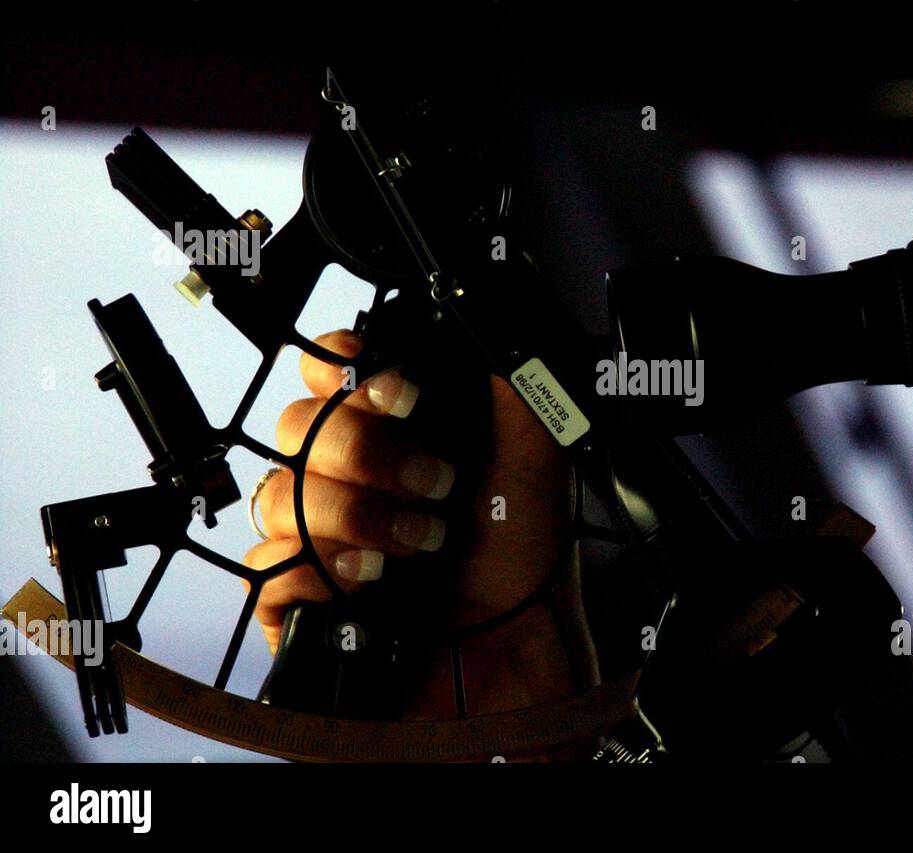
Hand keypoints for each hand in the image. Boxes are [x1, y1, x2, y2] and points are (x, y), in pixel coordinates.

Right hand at [243, 329, 591, 716]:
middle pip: (295, 429)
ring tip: (421, 544)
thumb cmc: (529, 549)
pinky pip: (268, 570)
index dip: (343, 368)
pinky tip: (370, 584)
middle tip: (435, 481)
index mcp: (391, 433)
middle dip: (366, 451)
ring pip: (279, 496)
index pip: (327, 376)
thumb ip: (501, 375)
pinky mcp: (303, 603)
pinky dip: (318, 571)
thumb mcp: (533, 445)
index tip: (398, 389)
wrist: (523, 642)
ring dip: (356, 516)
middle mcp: (349, 478)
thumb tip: (475, 311)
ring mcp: (320, 539)